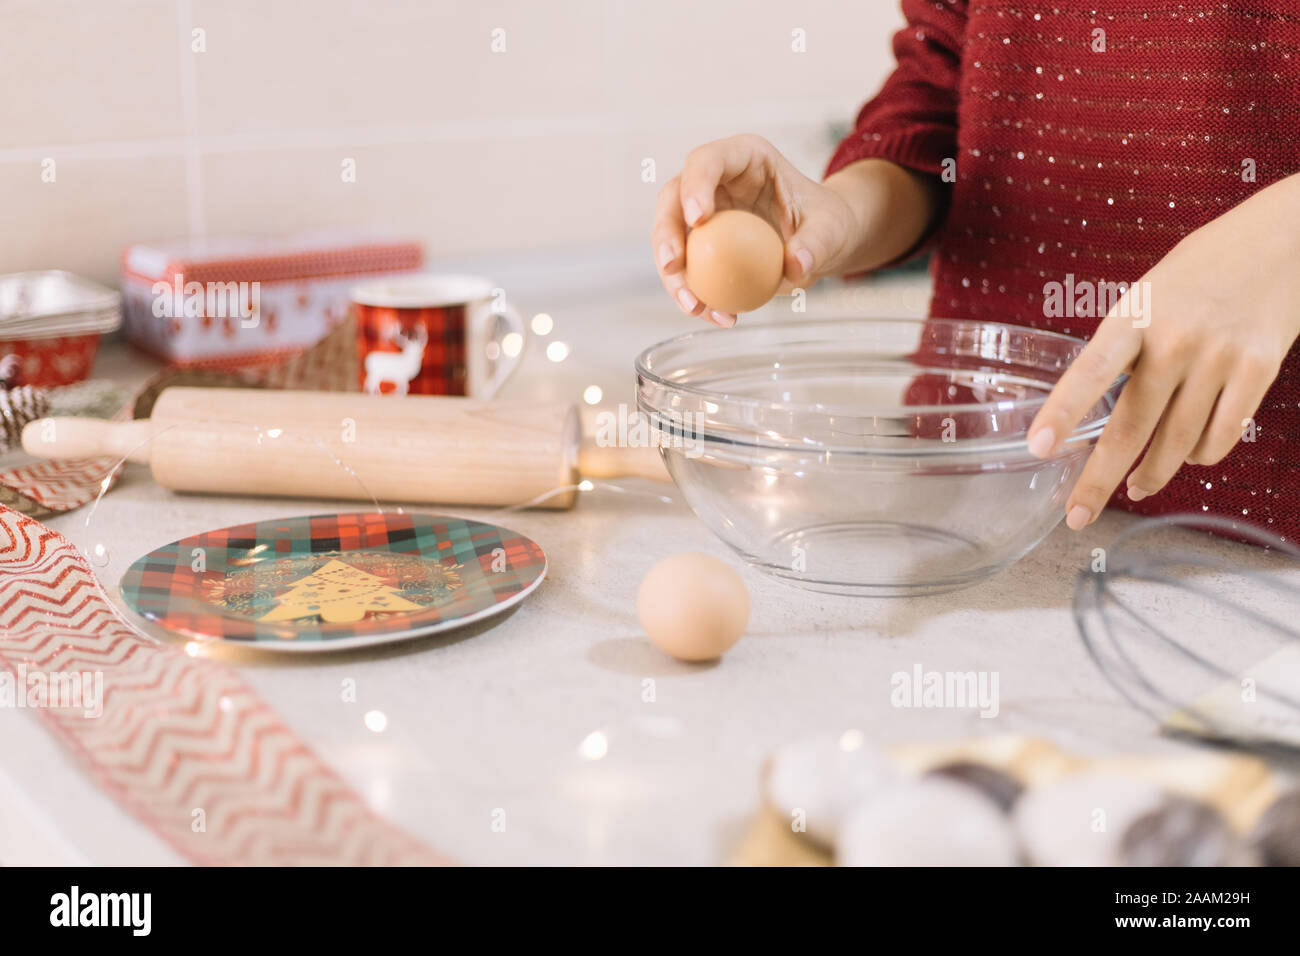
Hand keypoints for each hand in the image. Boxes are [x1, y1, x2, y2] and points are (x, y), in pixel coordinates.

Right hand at [651, 136, 937, 326]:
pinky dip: (695, 294)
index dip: (695, 185)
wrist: (822, 243)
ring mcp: (704, 214)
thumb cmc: (827, 223)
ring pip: (671, 238)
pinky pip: (688, 270)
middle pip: (673, 199)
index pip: (707, 161)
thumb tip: (795, 266)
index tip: (698, 220)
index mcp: (744, 158)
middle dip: (666, 233)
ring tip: (695, 306)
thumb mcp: (831, 229)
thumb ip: (816, 243)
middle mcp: (715, 181)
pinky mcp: (702, 245)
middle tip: (674, 265)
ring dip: (674, 275)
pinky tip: (715, 316)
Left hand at [1027, 173, 1299, 529]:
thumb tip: (1097, 410)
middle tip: (1077, 516)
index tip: (1038, 448)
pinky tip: (1188, 457)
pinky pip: (1221, 435)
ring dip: (1151, 474)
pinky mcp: (1259, 369)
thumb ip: (1124, 348)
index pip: (1090, 371)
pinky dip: (1200, 456)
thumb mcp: (1147, 295)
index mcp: (1135, 315)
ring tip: (1135, 487)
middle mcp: (1175, 339)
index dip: (1062, 411)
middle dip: (1099, 480)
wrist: (1281, 238)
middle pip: (1131, 427)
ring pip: (1177, 442)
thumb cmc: (1200, 272)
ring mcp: (1219, 356)